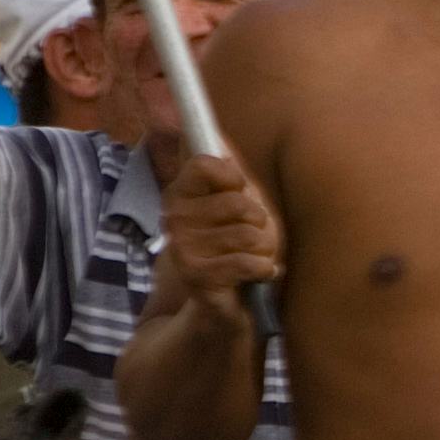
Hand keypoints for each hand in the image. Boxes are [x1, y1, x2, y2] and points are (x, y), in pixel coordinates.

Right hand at [152, 150, 280, 320]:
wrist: (222, 307)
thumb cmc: (236, 250)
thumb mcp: (239, 204)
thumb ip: (230, 170)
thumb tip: (217, 132)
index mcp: (180, 194)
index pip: (204, 163)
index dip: (233, 176)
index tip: (239, 190)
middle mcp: (174, 219)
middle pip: (237, 201)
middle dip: (260, 223)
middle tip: (251, 239)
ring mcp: (183, 248)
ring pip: (249, 234)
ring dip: (264, 249)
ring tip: (253, 259)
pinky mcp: (197, 277)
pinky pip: (250, 262)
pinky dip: (264, 270)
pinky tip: (256, 276)